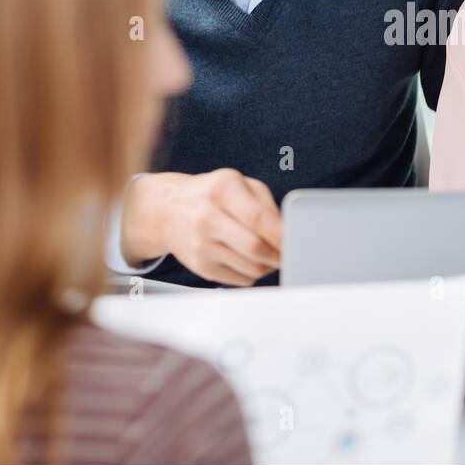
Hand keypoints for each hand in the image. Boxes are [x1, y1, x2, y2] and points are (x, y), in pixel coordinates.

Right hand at [121, 169, 281, 285]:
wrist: (167, 209)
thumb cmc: (211, 194)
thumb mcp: (239, 184)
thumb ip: (266, 205)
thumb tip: (288, 233)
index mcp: (222, 189)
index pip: (258, 218)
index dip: (281, 234)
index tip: (297, 241)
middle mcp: (207, 216)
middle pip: (255, 248)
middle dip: (279, 255)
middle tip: (289, 253)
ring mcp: (200, 244)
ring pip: (250, 268)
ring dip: (269, 266)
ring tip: (270, 255)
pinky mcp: (198, 266)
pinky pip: (238, 279)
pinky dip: (252, 274)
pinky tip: (249, 260)